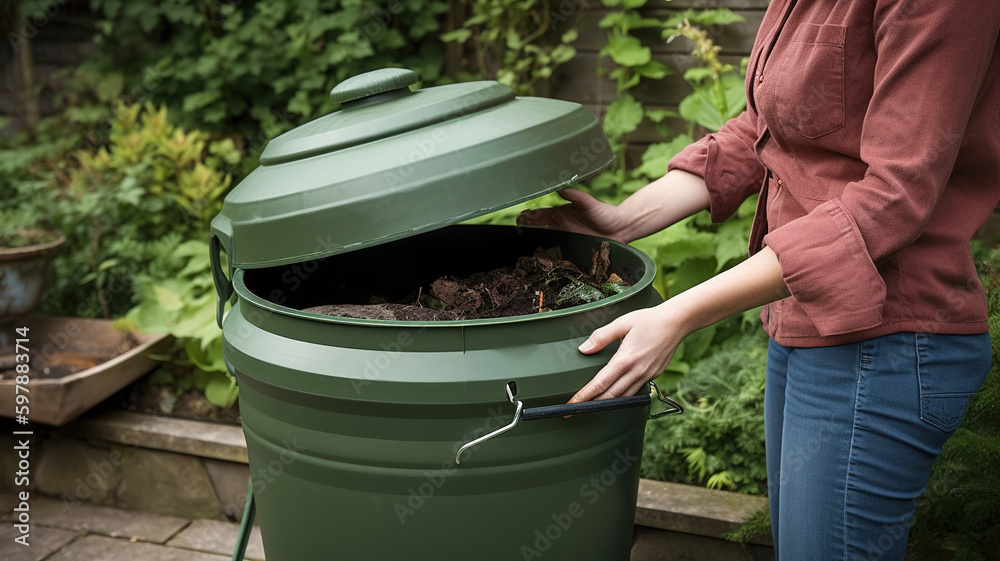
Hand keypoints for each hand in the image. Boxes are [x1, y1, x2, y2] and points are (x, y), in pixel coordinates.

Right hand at [516, 188, 629, 242]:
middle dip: (526, 229)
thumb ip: (576, 197)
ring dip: (533, 241)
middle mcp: (560, 225)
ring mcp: (564, 237)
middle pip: (537, 228)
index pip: (539, 215)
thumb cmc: (606, 213)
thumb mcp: (590, 204)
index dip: (528, 217)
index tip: (521, 219)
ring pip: (544, 239)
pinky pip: (555, 250)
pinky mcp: (571, 247)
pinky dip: (546, 253)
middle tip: (519, 231)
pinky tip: (539, 257)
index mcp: (560, 213)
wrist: (620, 229)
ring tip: (523, 244)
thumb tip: (562, 189)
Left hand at [569, 305, 688, 403]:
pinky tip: (616, 391)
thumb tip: (584, 349)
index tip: (572, 404)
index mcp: (625, 359)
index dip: (584, 396)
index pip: (600, 384)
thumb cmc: (649, 320)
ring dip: (608, 401)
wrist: (678, 321)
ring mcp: (647, 375)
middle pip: (610, 396)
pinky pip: (636, 390)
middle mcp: (637, 371)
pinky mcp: (654, 375)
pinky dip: (623, 394)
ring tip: (593, 403)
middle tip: (577, 407)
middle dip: (592, 403)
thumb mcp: (621, 323)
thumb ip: (601, 337)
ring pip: (624, 396)